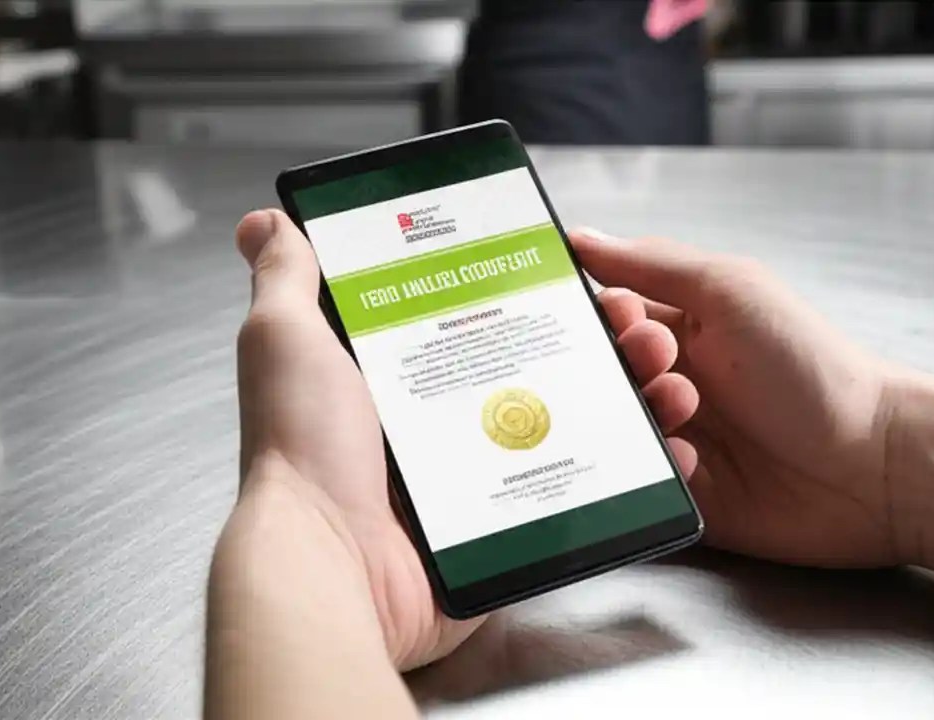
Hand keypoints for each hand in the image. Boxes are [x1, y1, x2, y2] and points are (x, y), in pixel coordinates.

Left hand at [216, 211, 698, 671]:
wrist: (332, 563)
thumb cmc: (304, 448)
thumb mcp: (286, 340)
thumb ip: (286, 278)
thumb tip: (267, 221)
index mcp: (391, 371)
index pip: (474, 311)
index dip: (528, 286)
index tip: (577, 267)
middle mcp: (433, 418)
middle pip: (532, 361)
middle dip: (598, 336)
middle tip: (638, 323)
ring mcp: (470, 471)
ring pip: (565, 420)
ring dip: (628, 394)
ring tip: (665, 374)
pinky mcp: (499, 520)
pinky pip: (572, 486)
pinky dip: (625, 467)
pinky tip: (665, 444)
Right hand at [571, 228, 903, 567]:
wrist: (873, 464)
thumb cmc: (811, 366)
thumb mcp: (732, 293)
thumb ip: (655, 264)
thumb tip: (580, 236)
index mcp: (682, 326)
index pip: (608, 314)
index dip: (595, 313)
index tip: (610, 315)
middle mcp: (672, 380)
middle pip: (599, 374)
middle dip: (614, 365)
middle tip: (654, 361)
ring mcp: (676, 439)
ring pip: (611, 429)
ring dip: (638, 414)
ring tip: (683, 407)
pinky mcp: (680, 494)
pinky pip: (635, 483)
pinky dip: (655, 468)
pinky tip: (694, 462)